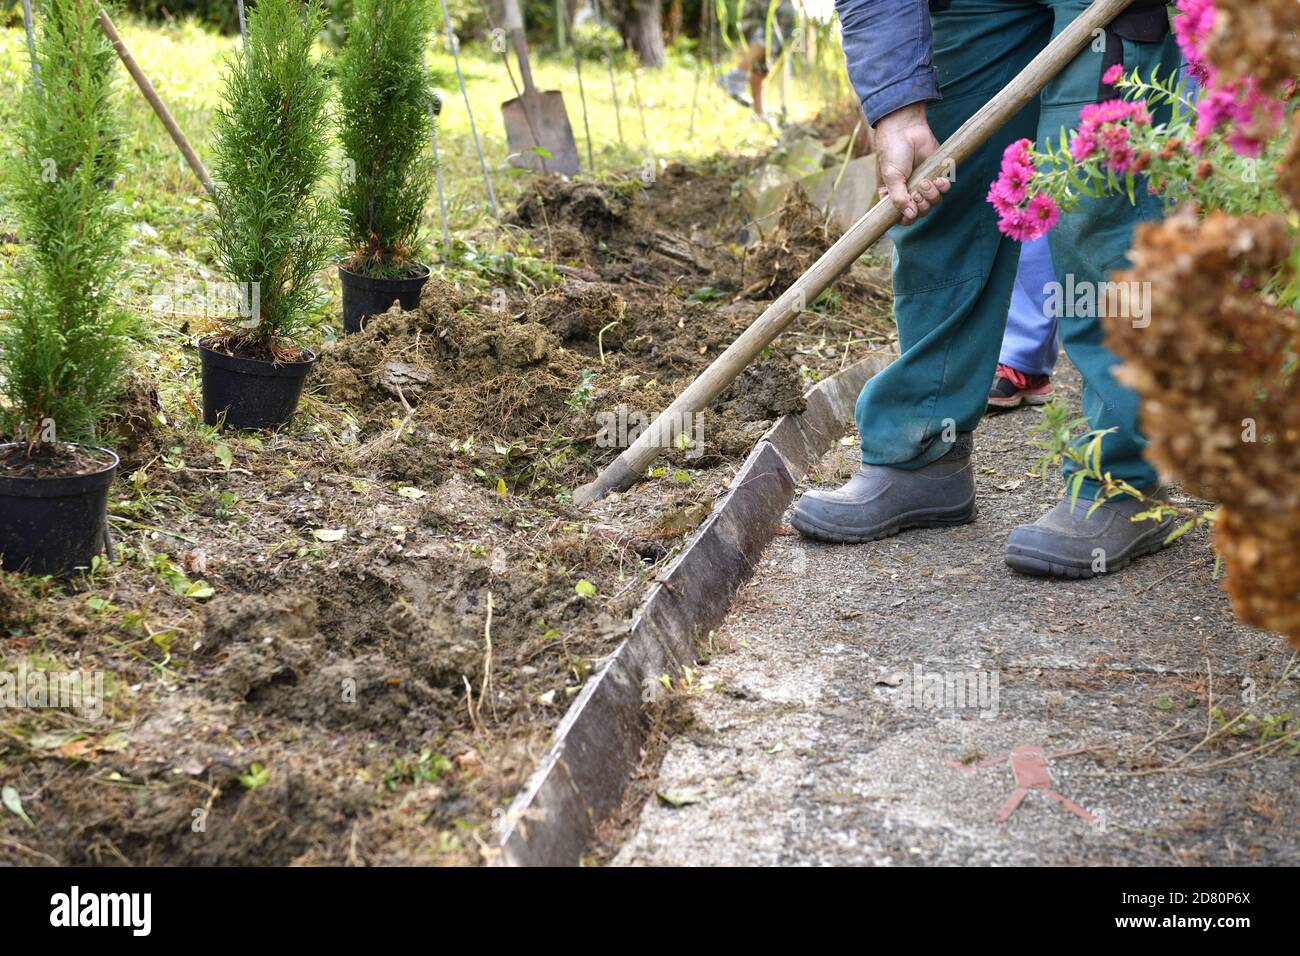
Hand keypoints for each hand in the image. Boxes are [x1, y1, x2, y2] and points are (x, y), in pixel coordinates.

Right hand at [873, 103, 949, 224]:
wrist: (906, 127)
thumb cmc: (892, 151)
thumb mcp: (891, 177)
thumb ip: (899, 198)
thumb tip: (910, 216)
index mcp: (893, 195)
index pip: (901, 217)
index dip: (907, 218)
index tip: (909, 210)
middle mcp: (908, 192)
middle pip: (920, 211)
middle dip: (921, 204)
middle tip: (917, 190)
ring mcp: (923, 183)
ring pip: (933, 202)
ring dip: (932, 195)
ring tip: (926, 181)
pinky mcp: (936, 173)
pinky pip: (944, 189)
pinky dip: (943, 187)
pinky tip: (939, 179)